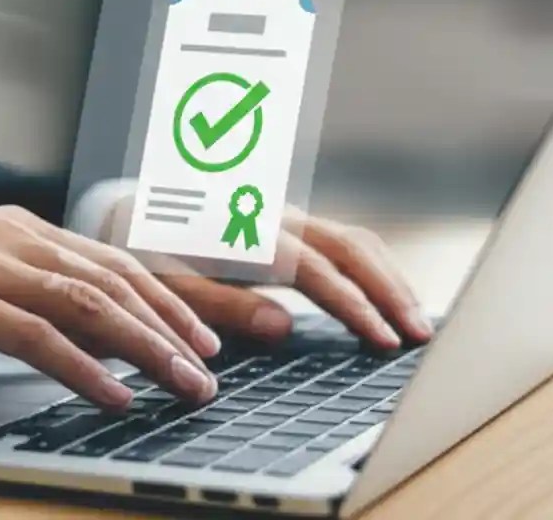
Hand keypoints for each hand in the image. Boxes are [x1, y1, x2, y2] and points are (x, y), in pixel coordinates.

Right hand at [0, 206, 221, 409]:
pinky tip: (114, 396)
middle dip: (173, 327)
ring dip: (146, 349)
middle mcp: (12, 236)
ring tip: (184, 385)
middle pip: (115, 281)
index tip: (205, 335)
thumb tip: (94, 333)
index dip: (167, 299)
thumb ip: (31, 295)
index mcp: (21, 228)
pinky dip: (84, 369)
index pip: (113, 262)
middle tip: (211, 368)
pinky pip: (38, 337)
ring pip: (90, 306)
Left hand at [160, 211, 434, 348]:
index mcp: (246, 233)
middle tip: (420, 335)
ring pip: (356, 241)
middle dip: (390, 291)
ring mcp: (289, 219)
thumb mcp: (168, 284)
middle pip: (351, 247)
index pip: (317, 270)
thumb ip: (221, 304)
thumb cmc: (146, 254)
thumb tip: (283, 326)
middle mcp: (276, 219)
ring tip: (418, 323)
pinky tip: (392, 299)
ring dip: (391, 280)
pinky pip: (347, 243)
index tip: (384, 340)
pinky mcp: (294, 228)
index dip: (355, 306)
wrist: (131, 211)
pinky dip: (377, 270)